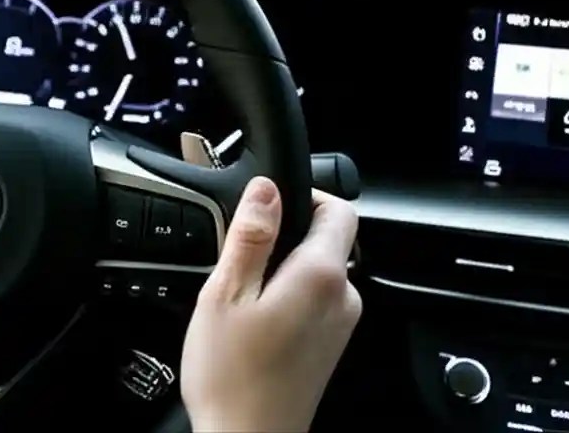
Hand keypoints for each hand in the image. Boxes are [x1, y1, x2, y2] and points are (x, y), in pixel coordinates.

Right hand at [181, 178, 360, 431]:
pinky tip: (254, 322)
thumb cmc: (232, 380)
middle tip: (240, 260)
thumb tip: (266, 189)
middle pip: (326, 239)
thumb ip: (251, 235)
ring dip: (283, 270)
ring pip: (317, 270)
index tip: (268, 206)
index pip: (340, 208)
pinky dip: (287, 297)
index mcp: (322, 276)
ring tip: (242, 297)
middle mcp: (343, 298)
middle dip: (285, 237)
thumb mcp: (226, 294)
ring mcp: (340, 324)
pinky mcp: (329, 345)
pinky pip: (314, 300)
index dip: (305, 195)